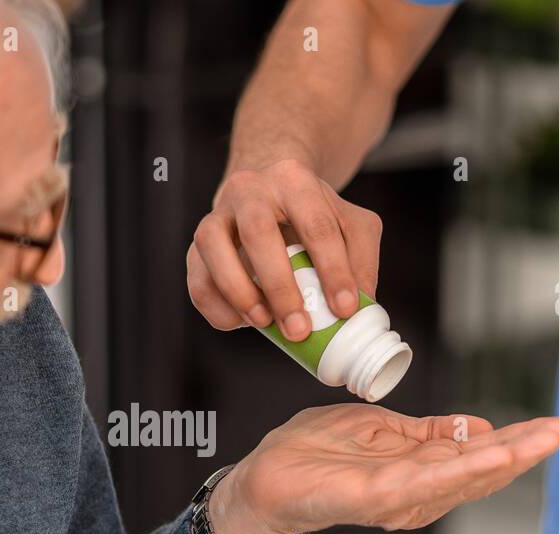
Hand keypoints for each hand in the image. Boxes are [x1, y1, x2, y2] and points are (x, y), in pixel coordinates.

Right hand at [187, 159, 382, 341]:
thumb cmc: (312, 215)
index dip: (333, 270)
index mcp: (294, 180)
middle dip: (279, 286)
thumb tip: (360, 309)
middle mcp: (250, 189)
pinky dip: (217, 306)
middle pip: (258, 232)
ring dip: (240, 292)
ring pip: (214, 247)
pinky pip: (197, 277)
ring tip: (265, 323)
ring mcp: (217, 214)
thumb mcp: (349, 225)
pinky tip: (242, 321)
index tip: (344, 309)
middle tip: (299, 328)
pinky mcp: (197, 245)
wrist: (269, 196)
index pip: (316, 225)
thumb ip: (361, 260)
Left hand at [207, 405, 558, 533]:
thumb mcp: (380, 428)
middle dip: (523, 451)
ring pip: (459, 478)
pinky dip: (455, 470)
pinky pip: (420, 483)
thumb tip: (480, 426)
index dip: (519, 442)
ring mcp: (395, 498)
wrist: (262, 477)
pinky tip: (484, 454)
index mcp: (419, 472)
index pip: (478, 456)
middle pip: (479, 472)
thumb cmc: (313, 452)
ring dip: (501, 459)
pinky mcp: (372, 498)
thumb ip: (428, 432)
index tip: (556, 426)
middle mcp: (415, 492)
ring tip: (538, 439)